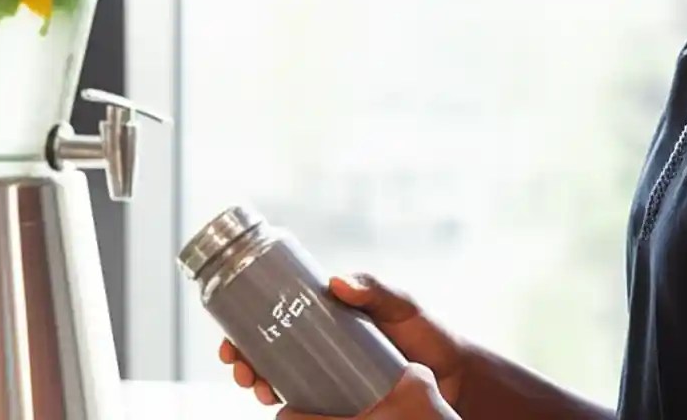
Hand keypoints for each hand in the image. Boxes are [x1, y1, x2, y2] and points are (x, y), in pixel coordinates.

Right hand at [218, 274, 467, 407]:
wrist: (457, 377)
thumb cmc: (427, 332)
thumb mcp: (400, 303)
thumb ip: (374, 288)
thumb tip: (335, 282)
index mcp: (324, 314)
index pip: (271, 314)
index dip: (241, 326)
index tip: (229, 339)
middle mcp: (318, 342)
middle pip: (263, 347)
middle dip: (241, 358)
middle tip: (240, 369)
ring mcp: (326, 371)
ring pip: (275, 375)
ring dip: (255, 381)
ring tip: (258, 389)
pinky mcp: (338, 399)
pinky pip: (301, 401)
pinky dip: (281, 401)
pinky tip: (274, 403)